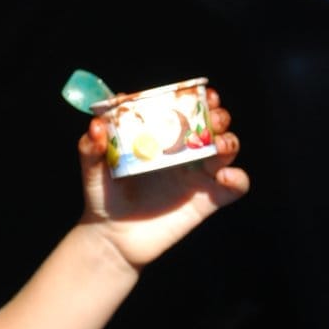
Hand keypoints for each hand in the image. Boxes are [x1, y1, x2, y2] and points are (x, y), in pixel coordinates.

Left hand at [77, 86, 248, 271]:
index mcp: (163, 137)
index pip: (188, 111)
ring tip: (218, 145)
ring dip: (230, 142)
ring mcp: (198, 176)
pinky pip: (236, 187)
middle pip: (215, 126)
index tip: (203, 93)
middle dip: (219, 116)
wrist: (111, 236)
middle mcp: (185, 153)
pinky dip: (238, 179)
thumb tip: (97, 124)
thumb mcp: (93, 166)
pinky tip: (223, 177)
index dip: (200, 99)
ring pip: (228, 150)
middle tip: (212, 117)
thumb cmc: (104, 195)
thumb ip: (91, 145)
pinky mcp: (207, 201)